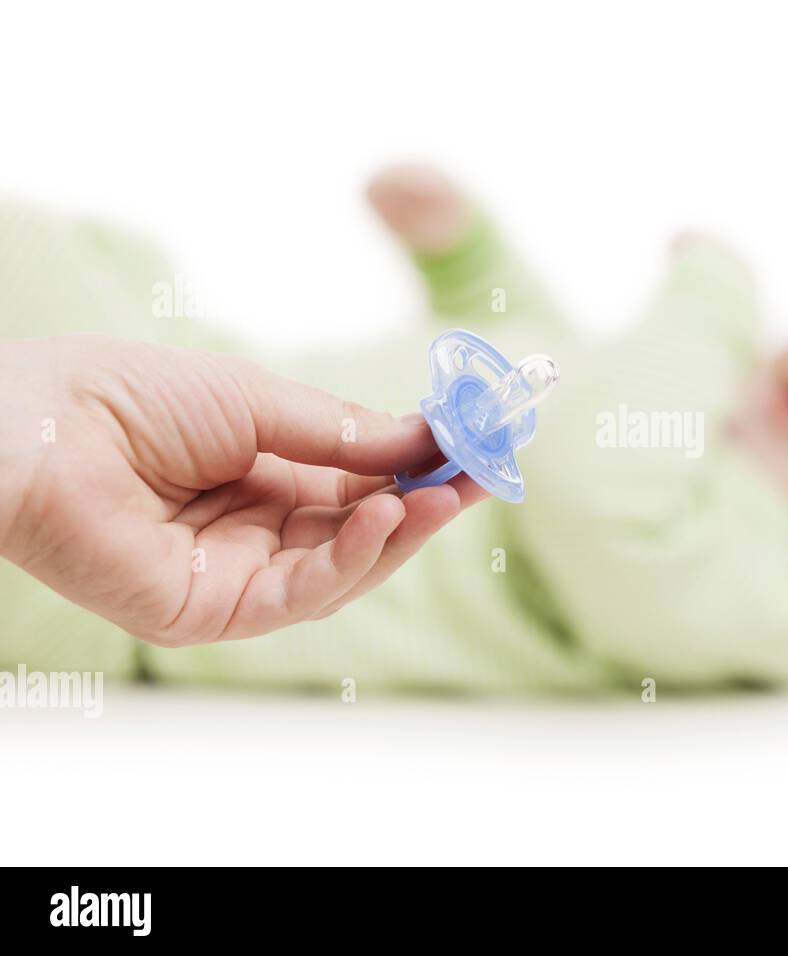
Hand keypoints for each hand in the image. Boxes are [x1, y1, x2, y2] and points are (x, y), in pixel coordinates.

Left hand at [0, 336, 486, 645]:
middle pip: (362, 529)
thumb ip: (343, 431)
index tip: (477, 445)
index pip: (360, 481)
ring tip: (446, 494)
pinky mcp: (215, 611)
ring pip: (344, 567)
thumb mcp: (259, 401)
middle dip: (426, 503)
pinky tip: (385, 515)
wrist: (39, 429)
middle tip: (484, 475)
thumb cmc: (132, 396)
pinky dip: (351, 558)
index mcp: (263, 473)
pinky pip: (302, 592)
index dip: (419, 467)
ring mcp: (238, 574)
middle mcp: (257, 528)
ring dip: (402, 532)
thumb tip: (425, 439)